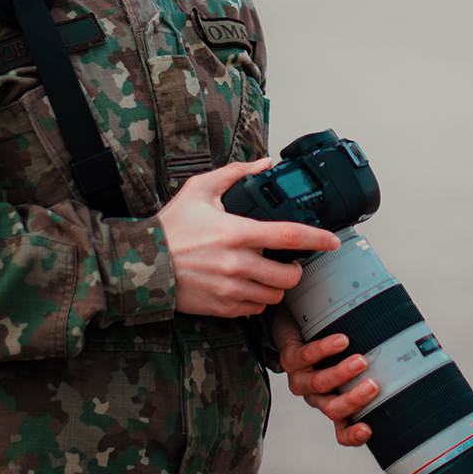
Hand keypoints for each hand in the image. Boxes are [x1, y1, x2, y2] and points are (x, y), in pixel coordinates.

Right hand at [157, 158, 339, 317]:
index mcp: (237, 232)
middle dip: (295, 270)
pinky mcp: (221, 307)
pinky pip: (254, 310)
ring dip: (276, 287)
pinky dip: (257, 300)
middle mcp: (237, 263)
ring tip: (266, 275)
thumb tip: (264, 163)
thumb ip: (235, 174)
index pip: (289, 236)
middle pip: (289, 275)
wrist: (140, 264)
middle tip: (288, 263)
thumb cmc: (170, 227)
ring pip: (274, 296)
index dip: (317, 239)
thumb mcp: (200, 190)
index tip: (332, 241)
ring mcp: (230, 288)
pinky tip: (247, 287)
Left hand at [272, 308, 376, 447]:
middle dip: (354, 400)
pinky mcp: (290, 358)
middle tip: (373, 386)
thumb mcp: (352, 366)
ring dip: (341, 374)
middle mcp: (317, 397)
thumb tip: (418, 359)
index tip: (368, 430)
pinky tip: (341, 341)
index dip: (353, 435)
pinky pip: (305, 356)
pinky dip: (324, 349)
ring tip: (360, 361)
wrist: (293, 326)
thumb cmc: (330, 349)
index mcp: (334, 404)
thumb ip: (375, 370)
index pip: (343, 431)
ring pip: (319, 384)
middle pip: (333, 409)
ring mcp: (302, 379)